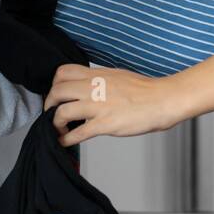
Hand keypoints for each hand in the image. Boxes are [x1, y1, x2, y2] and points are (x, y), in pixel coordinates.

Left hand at [44, 63, 183, 145]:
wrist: (164, 99)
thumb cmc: (147, 90)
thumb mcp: (119, 76)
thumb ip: (101, 81)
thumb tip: (90, 88)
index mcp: (98, 74)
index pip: (63, 72)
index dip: (55, 84)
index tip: (57, 95)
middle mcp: (94, 87)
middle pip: (57, 91)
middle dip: (49, 104)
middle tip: (52, 113)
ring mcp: (99, 106)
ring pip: (62, 111)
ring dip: (55, 123)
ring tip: (58, 129)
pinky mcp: (105, 123)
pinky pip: (78, 132)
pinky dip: (66, 139)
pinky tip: (65, 142)